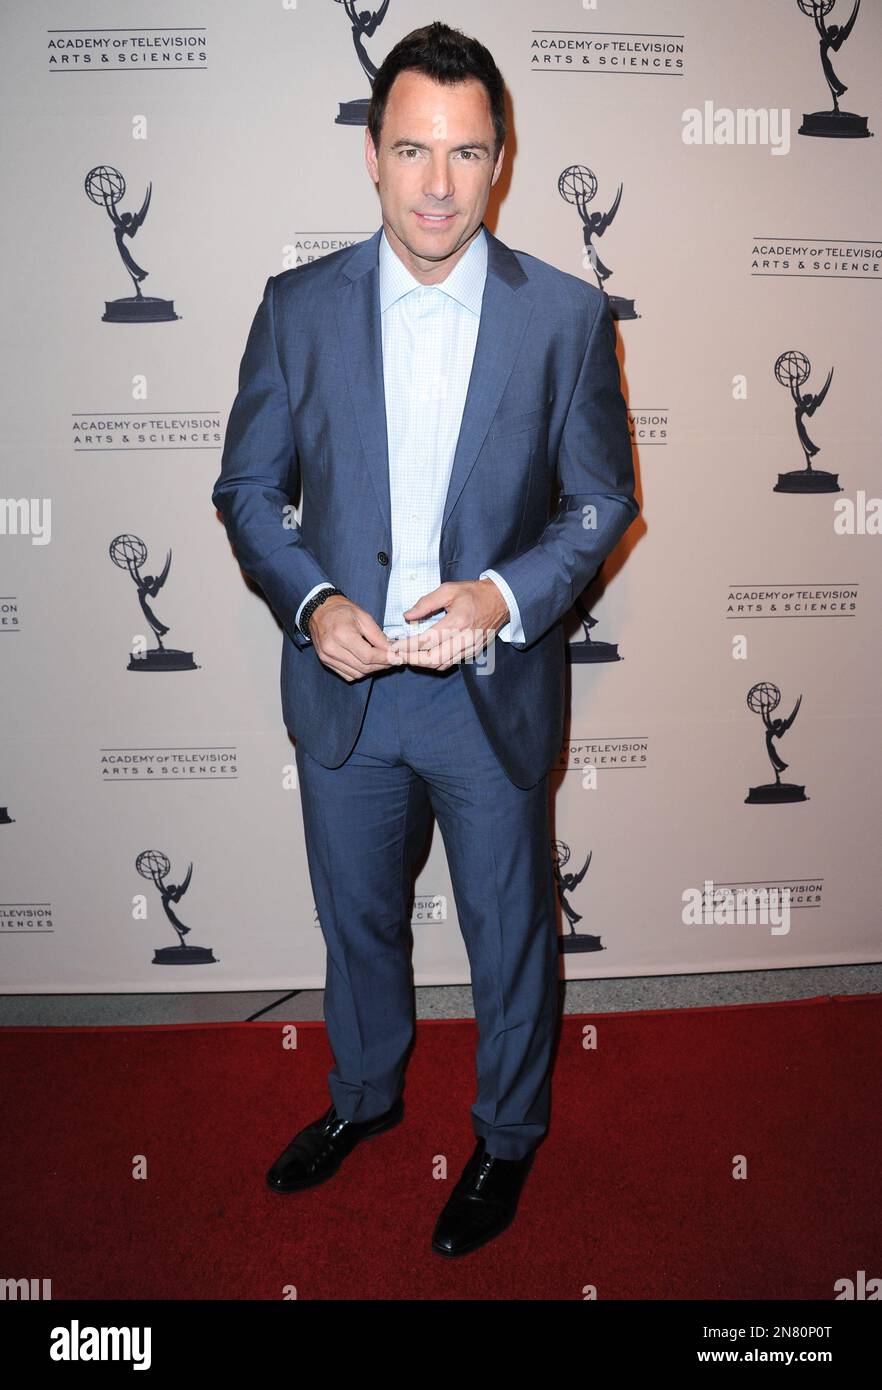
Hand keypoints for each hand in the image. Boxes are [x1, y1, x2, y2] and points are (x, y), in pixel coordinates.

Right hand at [308, 595, 404, 680]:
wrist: (319, 611)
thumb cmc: (342, 611)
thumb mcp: (363, 616)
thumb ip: (377, 635)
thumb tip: (391, 650)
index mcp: (342, 634)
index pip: (368, 656)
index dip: (385, 659)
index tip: (397, 658)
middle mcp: (332, 649)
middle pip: (363, 667)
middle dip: (381, 666)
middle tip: (393, 661)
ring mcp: (327, 657)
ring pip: (356, 674)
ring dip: (372, 670)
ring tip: (381, 661)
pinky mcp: (325, 662)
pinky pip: (347, 675)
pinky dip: (360, 672)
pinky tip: (367, 664)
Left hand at [387, 579, 508, 668]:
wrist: (500, 600)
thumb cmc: (473, 593)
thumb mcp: (448, 590)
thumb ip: (426, 603)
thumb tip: (407, 616)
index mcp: (457, 621)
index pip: (427, 640)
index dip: (407, 646)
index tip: (394, 646)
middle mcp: (465, 639)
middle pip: (432, 659)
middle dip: (412, 659)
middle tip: (398, 654)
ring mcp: (470, 648)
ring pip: (441, 664)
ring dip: (422, 663)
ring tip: (408, 655)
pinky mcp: (473, 652)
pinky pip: (450, 663)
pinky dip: (435, 662)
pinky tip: (425, 655)